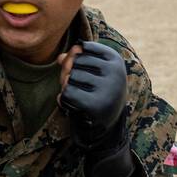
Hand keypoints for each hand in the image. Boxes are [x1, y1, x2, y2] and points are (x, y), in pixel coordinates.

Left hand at [57, 41, 134, 176]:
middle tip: (80, 89)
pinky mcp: (95, 105)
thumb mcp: (90, 73)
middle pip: (74, 62)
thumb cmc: (97, 94)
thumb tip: (60, 58)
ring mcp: (107, 89)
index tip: (86, 72)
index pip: (82, 48)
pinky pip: (66, 94)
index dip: (76, 60)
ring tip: (79, 98)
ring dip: (67, 88)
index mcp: (116, 60)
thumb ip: (74, 60)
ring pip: (69, 78)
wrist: (107, 128)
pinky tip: (74, 107)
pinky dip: (64, 100)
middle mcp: (115, 72)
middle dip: (68, 74)